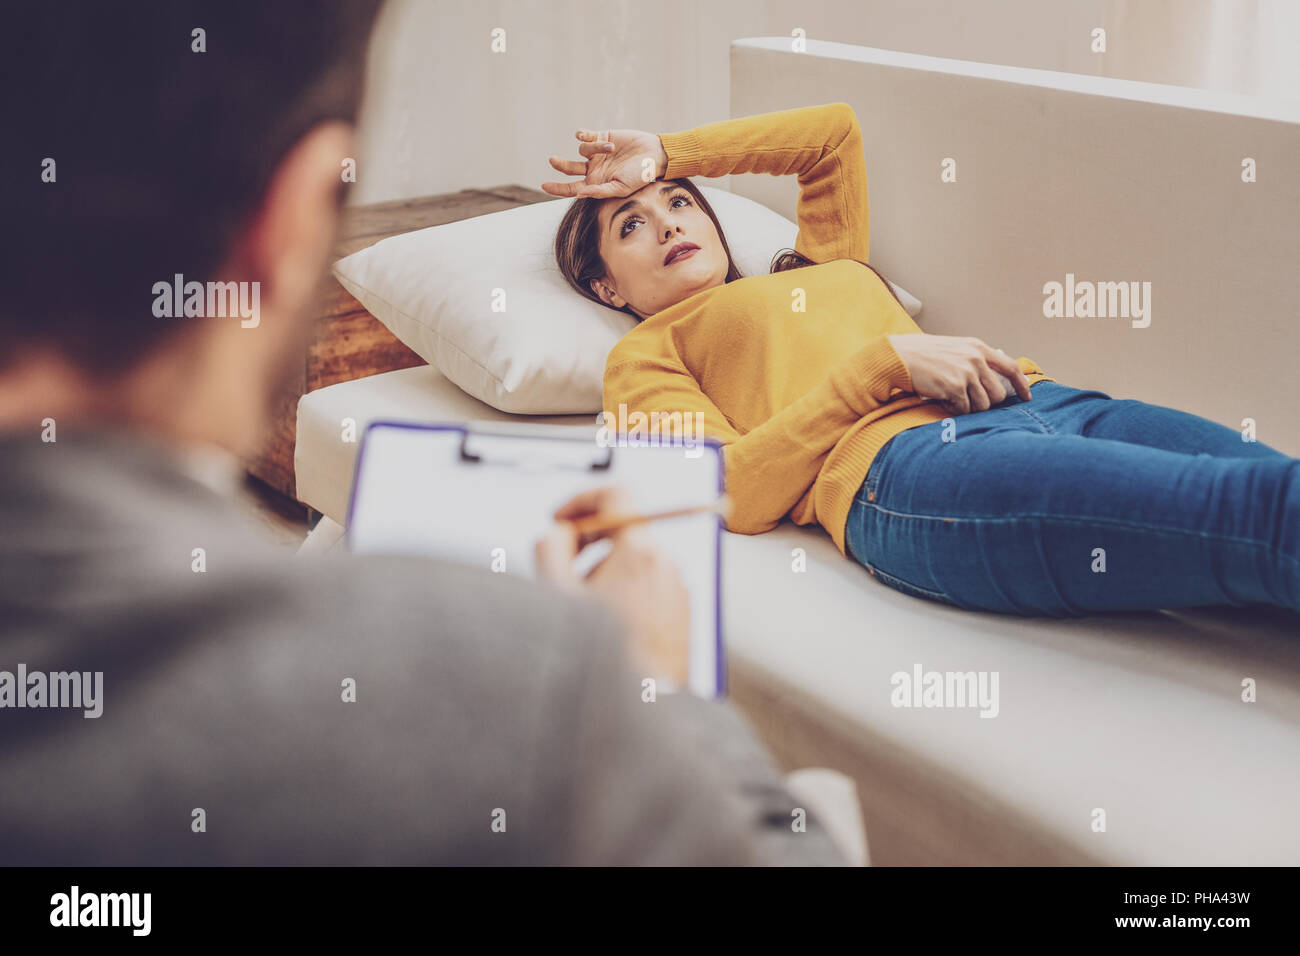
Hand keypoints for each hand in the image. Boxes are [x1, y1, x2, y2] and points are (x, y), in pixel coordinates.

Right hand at [534, 485, 689, 687]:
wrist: (639, 705)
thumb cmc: (599, 654)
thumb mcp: (556, 593)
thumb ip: (550, 546)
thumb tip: (560, 531)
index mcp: (638, 551)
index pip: (617, 495)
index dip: (582, 500)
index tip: (562, 520)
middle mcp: (666, 563)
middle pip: (625, 529)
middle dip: (589, 542)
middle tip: (562, 566)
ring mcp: (678, 588)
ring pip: (636, 562)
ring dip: (606, 573)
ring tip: (586, 612)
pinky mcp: (683, 612)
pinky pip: (651, 587)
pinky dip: (627, 594)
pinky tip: (609, 630)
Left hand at [542, 128, 668, 198]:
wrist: (654, 154)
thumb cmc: (641, 175)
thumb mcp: (621, 187)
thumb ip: (600, 191)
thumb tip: (580, 194)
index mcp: (596, 183)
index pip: (572, 188)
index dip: (558, 188)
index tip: (544, 186)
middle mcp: (594, 169)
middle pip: (569, 168)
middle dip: (560, 165)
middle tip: (552, 160)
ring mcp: (597, 153)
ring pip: (583, 150)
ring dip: (594, 147)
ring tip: (612, 148)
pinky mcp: (601, 137)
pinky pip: (585, 136)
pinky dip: (583, 135)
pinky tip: (585, 135)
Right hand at [886, 333, 1031, 414]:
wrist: (899, 357)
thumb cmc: (923, 355)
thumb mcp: (955, 349)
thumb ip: (975, 360)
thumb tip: (992, 381)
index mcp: (978, 348)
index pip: (1011, 367)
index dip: (1022, 385)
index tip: (1027, 396)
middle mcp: (976, 359)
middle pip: (997, 394)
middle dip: (985, 403)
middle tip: (967, 401)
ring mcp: (966, 373)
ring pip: (982, 405)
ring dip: (967, 408)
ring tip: (950, 399)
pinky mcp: (954, 387)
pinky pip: (963, 409)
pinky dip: (953, 409)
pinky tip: (941, 400)